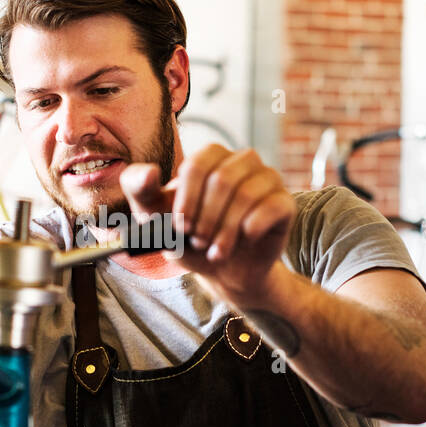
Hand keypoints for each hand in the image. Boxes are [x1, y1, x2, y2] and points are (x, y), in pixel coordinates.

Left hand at [121, 145, 294, 302]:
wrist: (224, 270)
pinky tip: (243, 241)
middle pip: (223, 179)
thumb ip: (141, 191)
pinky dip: (251, 229)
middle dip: (206, 218)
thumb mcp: (156, 218)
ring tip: (216, 251)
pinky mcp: (285, 202)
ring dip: (226, 229)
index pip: (197, 165)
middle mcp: (243, 160)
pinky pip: (272, 207)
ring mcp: (267, 179)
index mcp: (211, 157)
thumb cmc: (189, 238)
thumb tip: (149, 172)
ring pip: (247, 194)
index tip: (181, 227)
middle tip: (199, 242)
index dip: (187, 199)